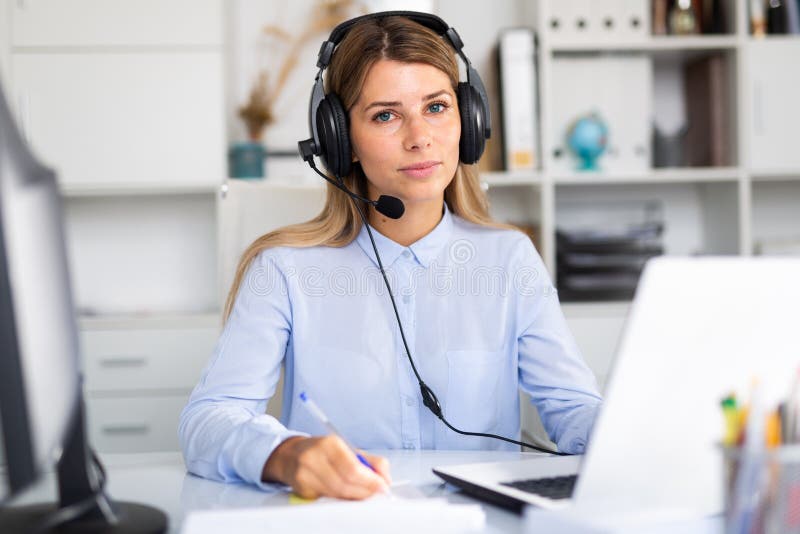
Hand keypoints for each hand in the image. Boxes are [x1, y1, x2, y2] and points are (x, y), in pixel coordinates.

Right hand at [262, 435, 391, 499]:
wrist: (290, 455)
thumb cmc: (324, 452)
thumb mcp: (347, 449)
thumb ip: (371, 462)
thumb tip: (386, 479)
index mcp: (329, 444)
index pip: (352, 468)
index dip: (370, 482)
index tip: (383, 488)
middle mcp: (314, 457)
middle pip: (345, 484)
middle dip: (365, 492)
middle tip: (377, 495)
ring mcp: (304, 474)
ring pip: (336, 494)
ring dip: (354, 498)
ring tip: (364, 496)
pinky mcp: (300, 489)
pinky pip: (326, 499)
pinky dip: (341, 500)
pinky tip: (347, 497)